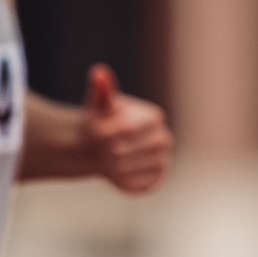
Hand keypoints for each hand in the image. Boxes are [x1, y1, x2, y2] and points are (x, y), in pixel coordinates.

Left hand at [80, 63, 173, 193]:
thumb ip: (102, 89)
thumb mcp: (100, 104)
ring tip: (102, 162)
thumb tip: (99, 72)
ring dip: (113, 168)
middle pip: (131, 150)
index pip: (128, 128)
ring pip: (132, 169)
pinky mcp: (157, 179)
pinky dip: (123, 182)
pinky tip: (112, 175)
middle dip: (108, 151)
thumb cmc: (102, 121)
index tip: (93, 132)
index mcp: (154, 117)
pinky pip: (139, 184)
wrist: (105, 145)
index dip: (106, 132)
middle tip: (96, 150)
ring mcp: (163, 160)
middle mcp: (164, 139)